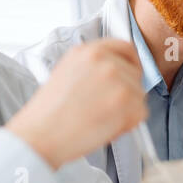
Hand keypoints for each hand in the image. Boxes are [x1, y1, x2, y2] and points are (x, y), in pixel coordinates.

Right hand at [6, 38, 145, 169]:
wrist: (40, 134)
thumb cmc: (50, 112)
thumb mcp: (68, 72)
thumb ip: (94, 68)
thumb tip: (121, 74)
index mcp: (88, 50)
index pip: (126, 47)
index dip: (131, 64)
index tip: (129, 77)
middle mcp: (105, 60)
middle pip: (135, 74)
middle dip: (127, 93)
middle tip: (104, 109)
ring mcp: (117, 79)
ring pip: (139, 95)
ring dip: (126, 110)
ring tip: (100, 119)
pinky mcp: (126, 100)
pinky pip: (141, 113)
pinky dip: (128, 124)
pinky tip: (105, 127)